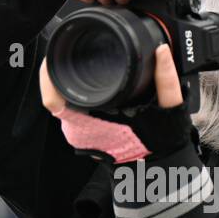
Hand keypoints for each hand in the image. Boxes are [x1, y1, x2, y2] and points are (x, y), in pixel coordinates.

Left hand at [39, 45, 191, 164]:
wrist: (159, 167)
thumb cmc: (160, 144)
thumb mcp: (169, 109)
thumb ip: (167, 80)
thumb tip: (162, 50)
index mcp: (92, 124)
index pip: (54, 100)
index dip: (49, 76)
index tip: (54, 57)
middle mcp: (81, 131)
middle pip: (57, 96)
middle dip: (62, 73)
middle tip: (72, 51)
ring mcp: (80, 133)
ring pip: (65, 102)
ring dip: (71, 84)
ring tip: (82, 64)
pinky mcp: (85, 133)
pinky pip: (73, 109)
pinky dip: (77, 94)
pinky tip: (90, 84)